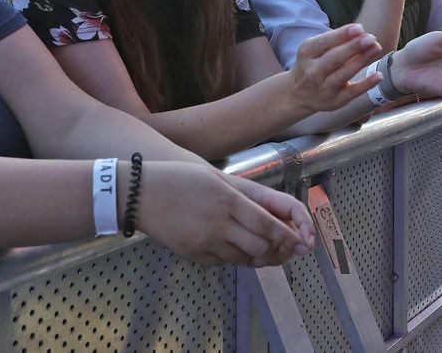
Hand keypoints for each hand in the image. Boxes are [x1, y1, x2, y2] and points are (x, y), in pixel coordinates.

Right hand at [136, 162, 312, 266]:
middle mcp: (218, 225)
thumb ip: (244, 197)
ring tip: (266, 248)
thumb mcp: (214, 179)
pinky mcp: (194, 256)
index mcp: (227, 201)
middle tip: (288, 248)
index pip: (267, 226)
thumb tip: (270, 217)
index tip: (302, 241)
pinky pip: (224, 261)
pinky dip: (235, 256)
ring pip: (244, 258)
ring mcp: (205, 243)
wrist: (139, 194)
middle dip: (279, 250)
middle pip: (260, 247)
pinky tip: (235, 245)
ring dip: (260, 255)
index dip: (288, 236)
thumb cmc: (178, 179)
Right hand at [288, 24, 384, 112]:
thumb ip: (334, 40)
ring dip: (361, 61)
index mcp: (307, 53)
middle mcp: (313, 71)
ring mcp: (324, 88)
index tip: (359, 28)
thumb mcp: (314, 49)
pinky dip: (366, 84)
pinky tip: (378, 76)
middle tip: (370, 38)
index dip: (342, 35)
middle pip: (334, 58)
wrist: (297, 95)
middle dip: (353, 47)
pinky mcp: (335, 101)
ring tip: (376, 48)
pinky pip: (352, 92)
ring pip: (344, 74)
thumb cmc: (312, 64)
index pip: (324, 42)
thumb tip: (360, 32)